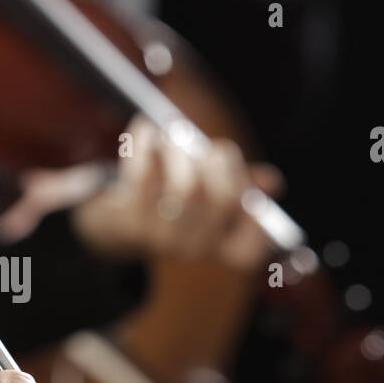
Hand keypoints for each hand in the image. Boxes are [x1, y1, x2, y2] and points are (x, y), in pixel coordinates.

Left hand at [71, 115, 282, 269]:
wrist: (112, 221)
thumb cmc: (171, 200)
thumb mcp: (208, 194)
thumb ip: (240, 186)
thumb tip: (272, 183)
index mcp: (219, 247)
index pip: (248, 251)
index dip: (255, 219)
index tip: (247, 188)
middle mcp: (193, 249)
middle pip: (224, 200)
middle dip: (220, 161)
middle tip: (207, 149)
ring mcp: (160, 238)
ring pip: (185, 186)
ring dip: (181, 150)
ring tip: (172, 139)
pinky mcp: (129, 219)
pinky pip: (144, 174)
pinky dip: (147, 143)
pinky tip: (147, 131)